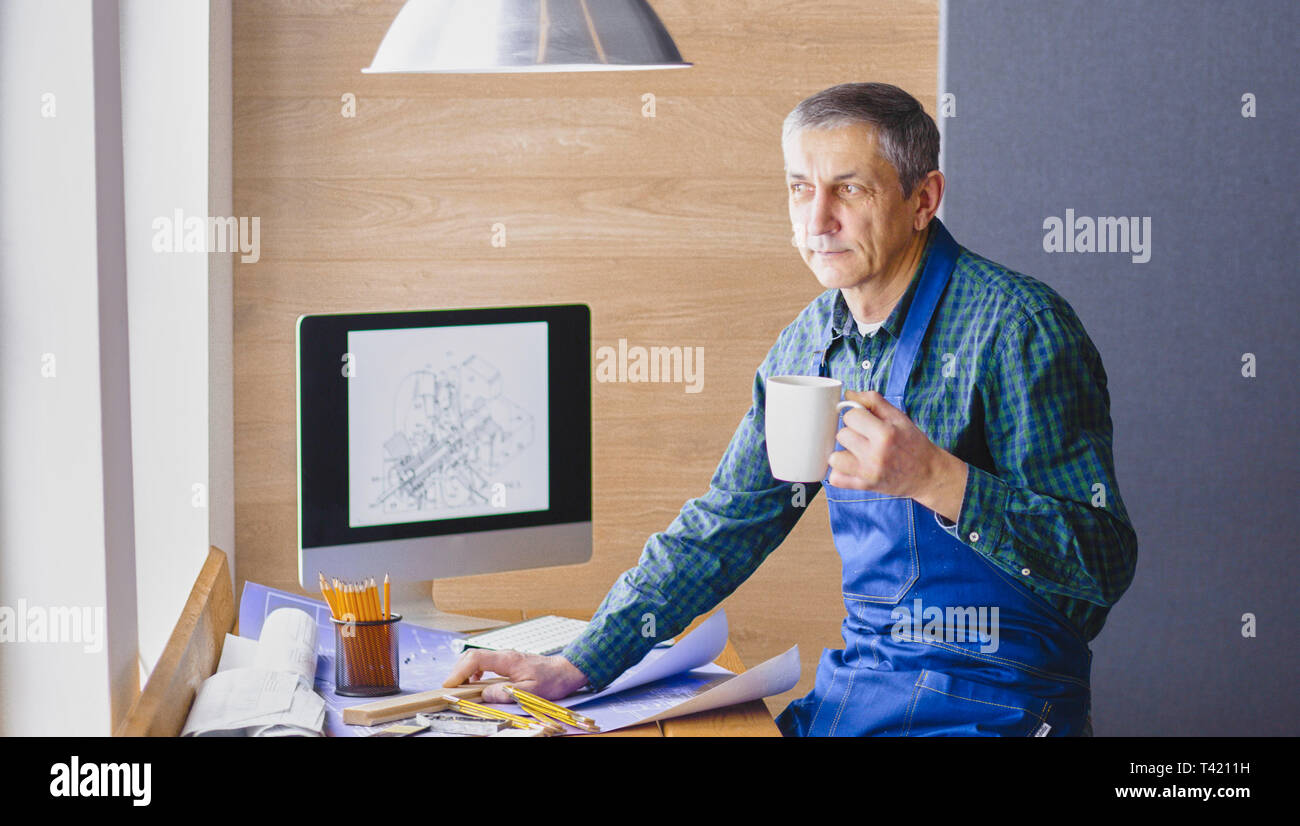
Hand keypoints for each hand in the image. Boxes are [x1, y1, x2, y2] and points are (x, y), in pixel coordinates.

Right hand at [442, 649, 589, 703]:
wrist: (565, 671)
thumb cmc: (551, 680)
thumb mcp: (529, 691)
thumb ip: (505, 693)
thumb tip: (484, 694)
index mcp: (507, 660)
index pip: (475, 659)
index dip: (459, 671)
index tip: (450, 685)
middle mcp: (504, 655)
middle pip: (472, 657)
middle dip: (457, 671)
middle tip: (450, 688)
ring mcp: (505, 657)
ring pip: (477, 659)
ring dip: (465, 672)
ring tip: (460, 688)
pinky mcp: (507, 662)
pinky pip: (485, 663)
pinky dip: (475, 672)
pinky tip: (476, 684)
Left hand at [828, 390, 967, 520]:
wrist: (928, 474)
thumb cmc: (912, 443)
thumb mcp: (898, 417)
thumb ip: (873, 402)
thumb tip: (848, 394)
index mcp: (886, 434)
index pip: (851, 416)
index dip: (857, 416)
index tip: (865, 421)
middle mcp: (875, 455)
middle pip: (841, 435)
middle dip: (851, 433)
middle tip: (865, 438)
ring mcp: (868, 473)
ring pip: (834, 457)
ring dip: (843, 454)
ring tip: (856, 453)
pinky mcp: (864, 487)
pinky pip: (835, 478)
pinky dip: (840, 473)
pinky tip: (852, 467)